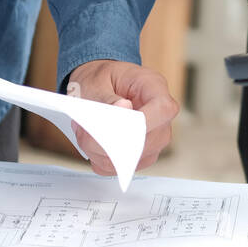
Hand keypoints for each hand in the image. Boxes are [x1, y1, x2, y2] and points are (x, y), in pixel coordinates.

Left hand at [67, 59, 178, 174]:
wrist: (99, 85)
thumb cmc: (101, 79)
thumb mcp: (96, 81)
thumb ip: (107, 97)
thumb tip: (123, 109)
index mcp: (153, 86)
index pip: (163, 109)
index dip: (145, 121)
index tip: (118, 125)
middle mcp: (160, 116)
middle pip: (148, 140)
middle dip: (110, 141)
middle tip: (83, 129)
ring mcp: (154, 138)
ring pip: (131, 159)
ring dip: (100, 151)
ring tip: (84, 132)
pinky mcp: (141, 156)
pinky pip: (120, 167)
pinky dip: (99, 158)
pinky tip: (91, 142)